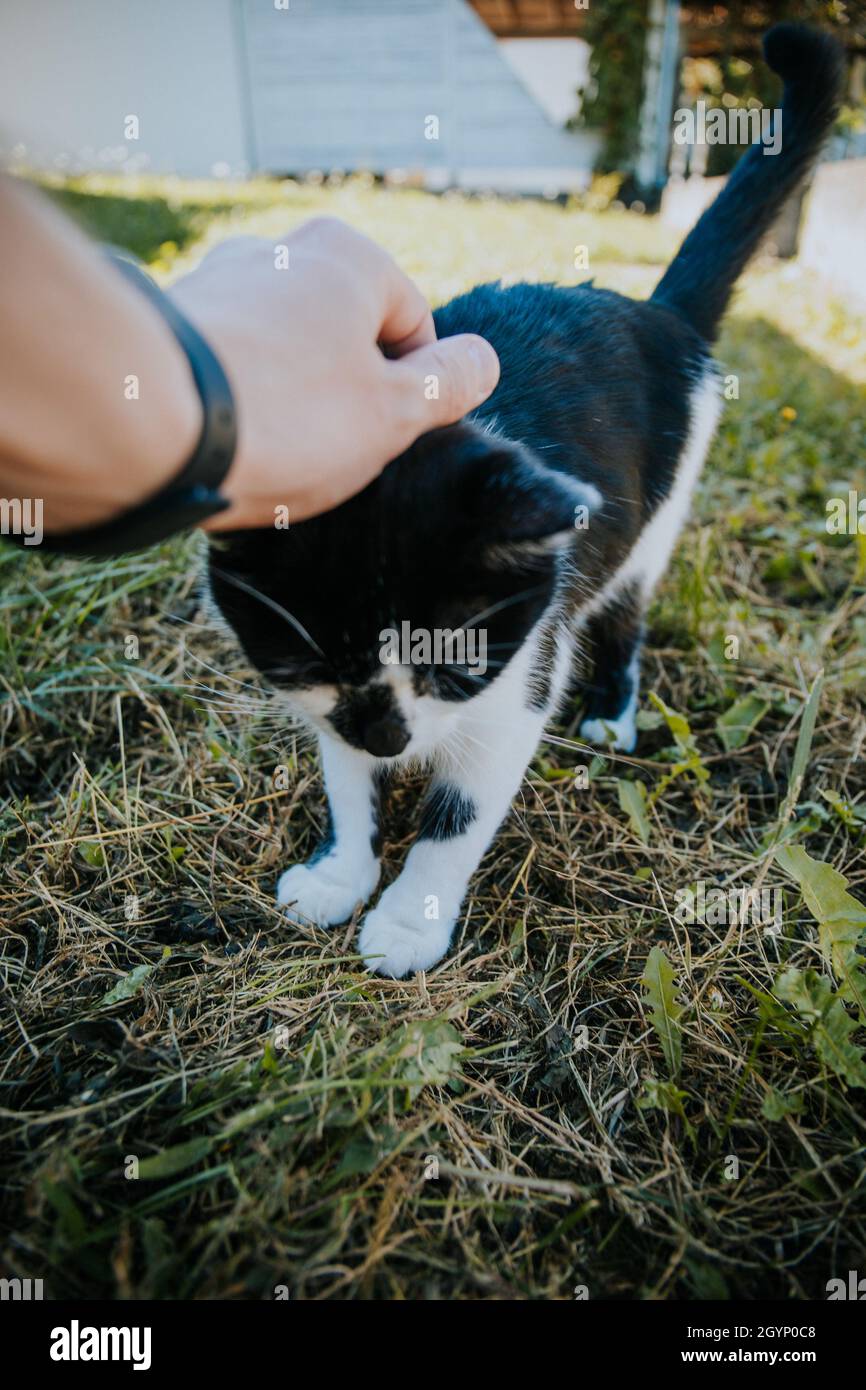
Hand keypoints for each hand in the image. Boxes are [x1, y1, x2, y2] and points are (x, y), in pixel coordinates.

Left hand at [169, 217, 499, 527]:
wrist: (145, 426)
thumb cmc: (286, 418)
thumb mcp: (394, 412)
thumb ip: (449, 383)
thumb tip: (482, 360)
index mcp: (348, 256)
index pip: (414, 327)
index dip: (409, 392)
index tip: (375, 434)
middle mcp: (279, 250)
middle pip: (344, 337)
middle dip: (344, 394)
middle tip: (323, 450)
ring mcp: (217, 281)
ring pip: (285, 353)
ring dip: (290, 399)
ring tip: (267, 449)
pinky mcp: (169, 323)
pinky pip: (229, 365)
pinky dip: (237, 400)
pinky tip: (222, 440)